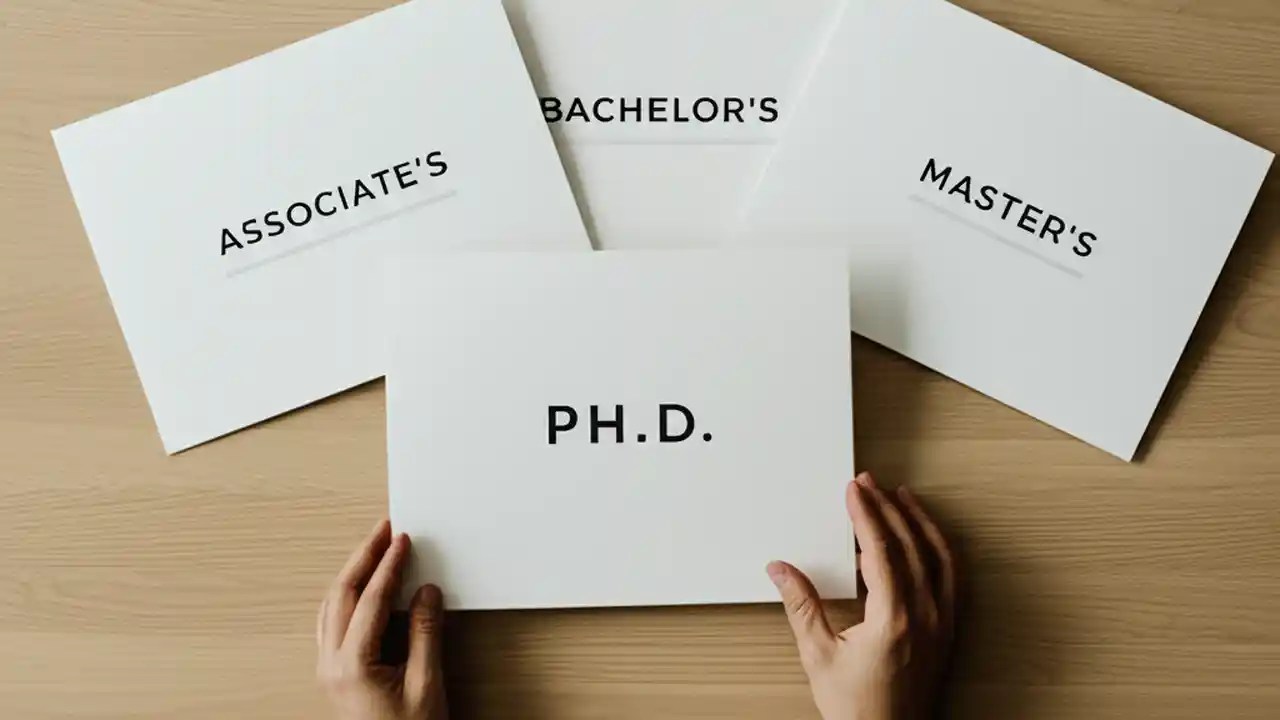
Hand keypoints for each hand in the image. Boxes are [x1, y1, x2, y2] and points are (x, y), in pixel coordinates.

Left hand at [317, 519, 448, 719]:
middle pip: (341, 594)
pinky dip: (347, 596)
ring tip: (375, 549)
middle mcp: (331, 664)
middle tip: (385, 530)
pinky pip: (331, 622)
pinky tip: (361, 588)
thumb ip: (425, 634)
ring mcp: (327, 669)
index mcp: (352, 665)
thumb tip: (425, 591)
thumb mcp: (426, 685)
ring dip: (352, 573)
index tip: (403, 540)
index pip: (370, 600)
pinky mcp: (334, 674)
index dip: (389, 565)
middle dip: (364, 557)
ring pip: (331, 606)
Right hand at [767, 472, 956, 719]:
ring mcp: (941, 623)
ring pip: (938, 557)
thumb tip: (781, 570)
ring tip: (902, 497)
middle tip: (868, 484)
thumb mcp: (818, 656)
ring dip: (919, 522)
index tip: (854, 491)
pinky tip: (926, 540)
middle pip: (910, 544)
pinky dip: (939, 550)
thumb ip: (801, 606)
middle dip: (887, 508)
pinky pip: (952, 578)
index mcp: (893, 618)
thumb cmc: (858, 711)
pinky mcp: (948, 632)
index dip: (865, 514)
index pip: (879, 550)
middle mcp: (925, 616)